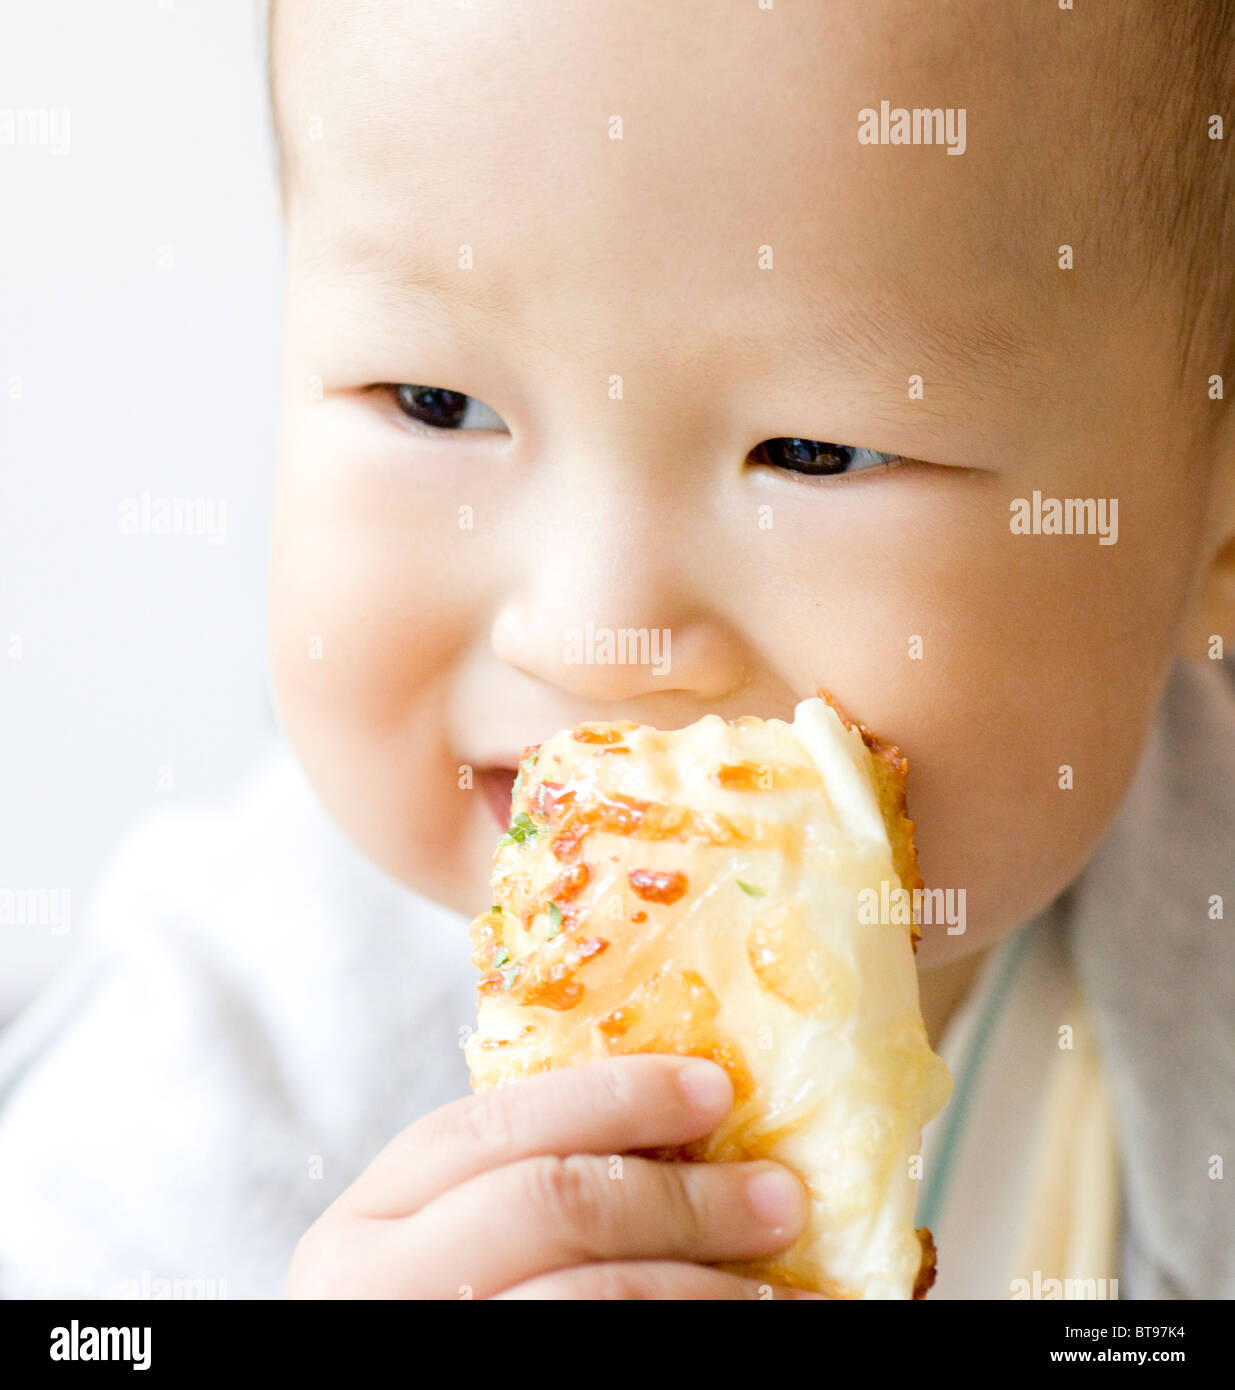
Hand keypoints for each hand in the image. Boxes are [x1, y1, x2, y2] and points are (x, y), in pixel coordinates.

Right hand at [285, 1053, 820, 1299]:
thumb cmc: (439, 1313)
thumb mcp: (441, 1244)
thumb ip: (516, 1185)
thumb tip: (679, 1124)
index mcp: (369, 1219)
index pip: (494, 1127)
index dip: (613, 1097)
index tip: (715, 1088)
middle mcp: (381, 1287)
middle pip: (555, 1204)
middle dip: (682, 1196)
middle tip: (779, 1197)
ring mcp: (431, 1349)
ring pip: (594, 1299)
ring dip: (707, 1286)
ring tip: (779, 1288)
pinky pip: (606, 1358)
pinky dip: (686, 1337)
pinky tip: (740, 1329)